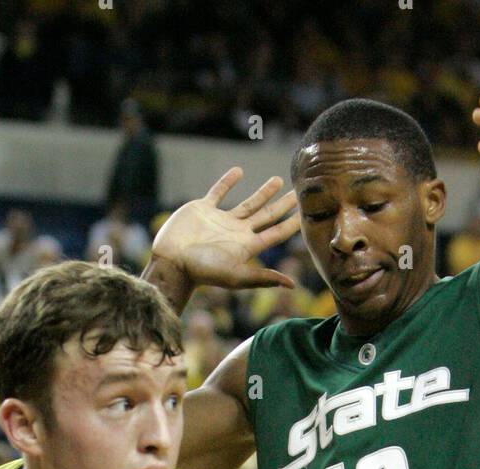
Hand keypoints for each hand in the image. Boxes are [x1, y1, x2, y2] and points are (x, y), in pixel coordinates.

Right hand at [150, 168, 300, 291]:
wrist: (172, 261)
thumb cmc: (203, 271)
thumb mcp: (236, 276)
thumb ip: (264, 278)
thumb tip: (292, 285)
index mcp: (247, 246)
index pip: (276, 233)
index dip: (291, 224)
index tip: (306, 213)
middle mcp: (237, 232)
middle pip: (267, 216)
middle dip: (283, 205)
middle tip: (298, 193)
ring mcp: (221, 220)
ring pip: (248, 203)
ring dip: (263, 192)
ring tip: (278, 180)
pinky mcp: (204, 209)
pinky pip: (219, 192)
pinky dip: (228, 181)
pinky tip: (238, 171)